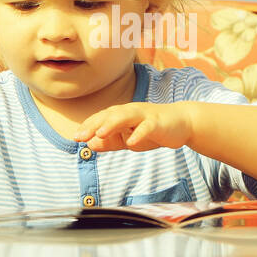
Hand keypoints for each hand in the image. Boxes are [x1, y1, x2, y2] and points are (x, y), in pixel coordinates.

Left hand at [72, 103, 192, 151]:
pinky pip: (147, 128)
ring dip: (112, 124)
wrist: (182, 123)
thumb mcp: (128, 138)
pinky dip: (139, 134)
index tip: (75, 138)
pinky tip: (131, 143)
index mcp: (122, 115)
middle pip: (110, 115)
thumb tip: (90, 144)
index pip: (101, 118)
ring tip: (100, 133)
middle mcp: (131, 112)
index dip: (88, 127)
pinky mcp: (158, 123)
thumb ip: (110, 142)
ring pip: (126, 117)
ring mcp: (145, 116)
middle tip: (79, 136)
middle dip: (94, 125)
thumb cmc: (152, 130)